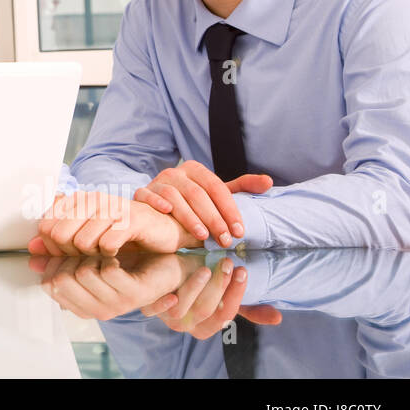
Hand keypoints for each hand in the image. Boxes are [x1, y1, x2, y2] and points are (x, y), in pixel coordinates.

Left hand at [28, 191, 198, 256]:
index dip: (52, 248)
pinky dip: (109, 256)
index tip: (67, 255)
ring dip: (90, 258)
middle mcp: (93, 198)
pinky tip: (115, 255)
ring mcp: (112, 207)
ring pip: (82, 242)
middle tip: (86, 259)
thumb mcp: (86, 236)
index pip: (46, 227)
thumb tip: (31, 249)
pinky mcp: (132, 219)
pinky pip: (107, 244)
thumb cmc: (122, 233)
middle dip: (69, 255)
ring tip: (101, 256)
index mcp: (78, 199)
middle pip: (60, 236)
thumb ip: (58, 241)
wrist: (162, 229)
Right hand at [29, 252, 201, 321]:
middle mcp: (97, 310)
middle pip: (62, 279)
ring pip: (83, 272)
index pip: (49, 284)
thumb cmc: (125, 258)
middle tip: (85, 246)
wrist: (164, 261)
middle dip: (69, 255)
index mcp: (84, 305)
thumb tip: (32, 255)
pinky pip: (107, 270)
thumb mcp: (88, 256)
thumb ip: (59, 258)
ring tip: (102, 249)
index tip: (65, 248)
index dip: (53, 261)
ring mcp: (116, 305)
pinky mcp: (134, 295)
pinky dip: (108, 253)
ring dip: (90, 253)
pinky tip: (116, 253)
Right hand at [134, 161, 272, 247]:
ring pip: (174, 197)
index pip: (217, 187)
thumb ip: (241, 188)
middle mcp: (175, 172)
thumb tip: (268, 181)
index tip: (239, 231)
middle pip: (197, 193)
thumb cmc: (191, 205)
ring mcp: (157, 182)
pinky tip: (167, 214)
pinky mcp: (141, 193)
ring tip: (203, 237)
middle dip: (213, 219)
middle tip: (225, 240)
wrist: (157, 213)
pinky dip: (156, 202)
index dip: (229, 209)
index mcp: (195, 169)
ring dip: (189, 217)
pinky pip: (147, 195)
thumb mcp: (216, 195)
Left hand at [143, 256, 282, 339]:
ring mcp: (165, 317)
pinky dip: (162, 304)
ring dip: (195, 289)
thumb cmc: (189, 282)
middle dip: (220, 287)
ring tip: (205, 267)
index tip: (243, 271)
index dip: (236, 294)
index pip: (226, 315)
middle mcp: (186, 325)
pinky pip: (154, 310)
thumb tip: (278, 318)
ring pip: (182, 310)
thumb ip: (242, 304)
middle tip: (228, 263)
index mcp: (205, 326)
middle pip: (207, 311)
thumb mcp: (217, 294)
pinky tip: (170, 292)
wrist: (151, 270)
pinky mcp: (146, 305)